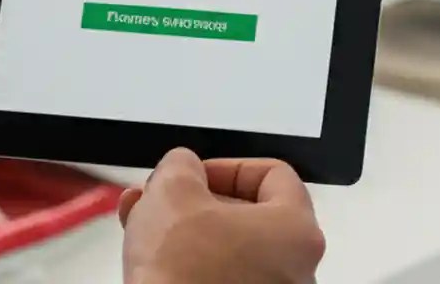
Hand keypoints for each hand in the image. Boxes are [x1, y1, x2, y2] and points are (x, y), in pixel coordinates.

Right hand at [119, 149, 325, 283]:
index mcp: (297, 231)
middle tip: (161, 198)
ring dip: (184, 232)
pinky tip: (149, 258)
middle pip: (246, 216)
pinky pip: (215, 280)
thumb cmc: (185, 273)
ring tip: (142, 223)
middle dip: (195, 201)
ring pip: (225, 251)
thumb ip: (181, 166)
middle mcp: (294, 270)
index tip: (193, 173)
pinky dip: (188, 265)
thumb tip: (181, 168)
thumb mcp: (172, 192)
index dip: (226, 166)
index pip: (272, 175)